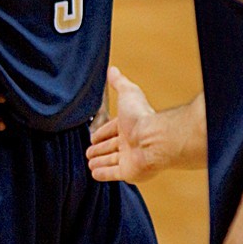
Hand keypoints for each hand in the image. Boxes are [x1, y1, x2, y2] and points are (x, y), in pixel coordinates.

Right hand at [86, 65, 160, 182]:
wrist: (153, 139)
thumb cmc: (142, 116)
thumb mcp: (128, 93)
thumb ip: (119, 83)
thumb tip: (112, 69)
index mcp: (128, 127)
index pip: (111, 130)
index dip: (102, 133)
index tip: (92, 137)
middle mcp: (129, 143)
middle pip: (111, 147)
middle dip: (99, 149)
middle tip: (88, 151)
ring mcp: (129, 159)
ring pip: (110, 161)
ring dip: (100, 162)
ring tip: (89, 163)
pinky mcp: (128, 172)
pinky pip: (112, 174)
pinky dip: (102, 174)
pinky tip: (94, 174)